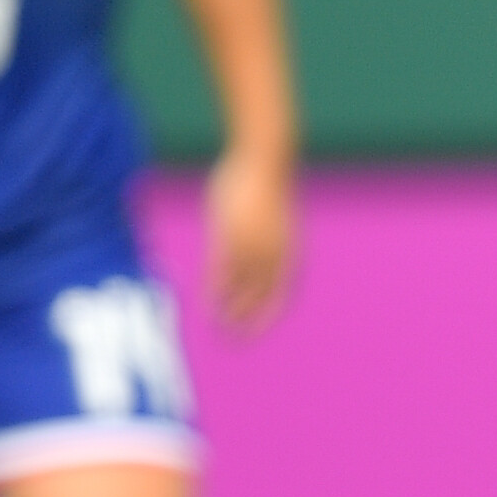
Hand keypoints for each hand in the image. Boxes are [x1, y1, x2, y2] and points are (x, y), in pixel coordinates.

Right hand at [204, 147, 298, 331]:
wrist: (264, 158)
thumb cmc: (266, 183)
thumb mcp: (270, 218)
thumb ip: (266, 237)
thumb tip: (258, 248)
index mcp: (289, 249)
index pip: (282, 291)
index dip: (270, 311)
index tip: (258, 326)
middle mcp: (272, 254)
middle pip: (261, 297)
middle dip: (249, 319)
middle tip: (236, 338)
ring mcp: (251, 246)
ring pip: (240, 290)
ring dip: (229, 312)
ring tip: (219, 329)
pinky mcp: (230, 238)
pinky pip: (222, 274)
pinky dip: (215, 293)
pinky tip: (207, 305)